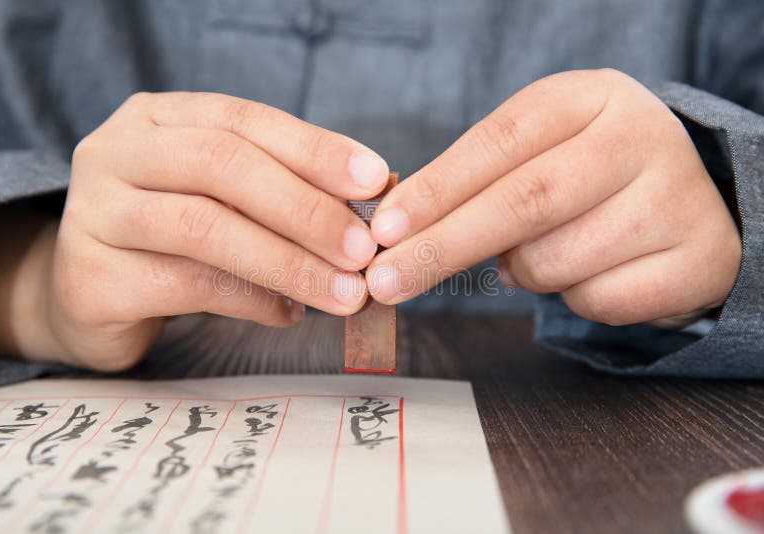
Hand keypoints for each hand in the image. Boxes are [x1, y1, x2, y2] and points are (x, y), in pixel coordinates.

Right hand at [40, 92, 387, 369]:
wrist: (85, 293)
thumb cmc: (172, 239)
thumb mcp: (223, 198)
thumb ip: (282, 191)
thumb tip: (373, 203)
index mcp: (156, 118)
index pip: (244, 120)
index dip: (314, 149)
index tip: (376, 180)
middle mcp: (116, 152)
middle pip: (222, 165)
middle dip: (305, 208)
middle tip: (364, 250)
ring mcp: (94, 213)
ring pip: (205, 227)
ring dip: (288, 262)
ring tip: (344, 294)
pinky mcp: (90, 278)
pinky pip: (187, 285)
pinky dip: (251, 301)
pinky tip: (289, 313)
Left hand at [366, 69, 740, 325]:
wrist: (692, 198)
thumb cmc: (588, 174)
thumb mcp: (540, 150)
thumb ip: (477, 178)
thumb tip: (396, 228)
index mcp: (591, 97)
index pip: (500, 142)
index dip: (436, 189)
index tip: (384, 229)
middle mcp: (641, 137)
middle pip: (524, 202)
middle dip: (444, 247)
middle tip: (387, 280)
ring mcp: (678, 198)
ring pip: (556, 261)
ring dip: (523, 273)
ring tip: (538, 254)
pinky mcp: (699, 258)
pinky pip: (598, 301)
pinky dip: (574, 298)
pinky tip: (592, 271)